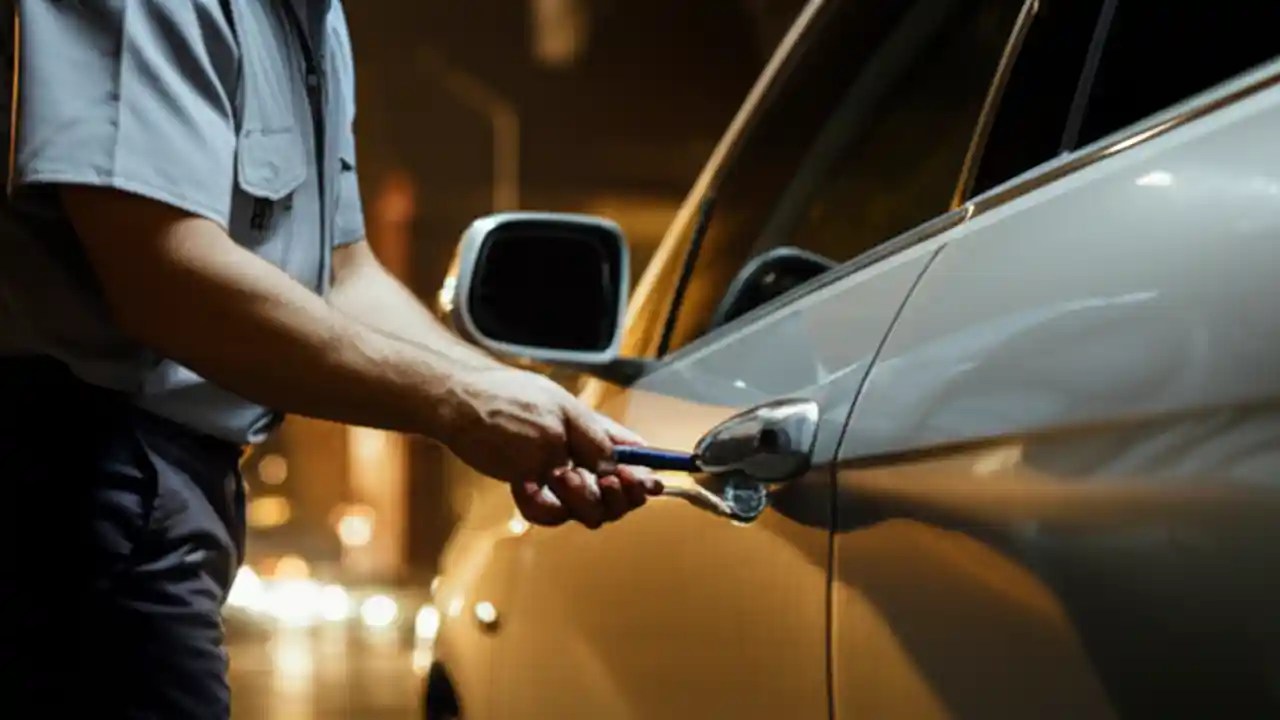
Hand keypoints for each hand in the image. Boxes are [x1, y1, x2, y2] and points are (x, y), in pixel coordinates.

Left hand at [442, 368, 662, 527]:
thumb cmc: (510, 401)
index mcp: (598, 434)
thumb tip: (620, 469)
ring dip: (577, 500)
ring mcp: (558, 478)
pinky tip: (525, 485)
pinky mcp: (532, 492)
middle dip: (613, 497)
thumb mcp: (560, 417)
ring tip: (557, 477)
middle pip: (617, 497)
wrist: (460, 408)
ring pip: (586, 512)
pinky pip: (549, 514)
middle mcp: (584, 459)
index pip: (637, 461)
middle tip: (600, 482)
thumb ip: (594, 445)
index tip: (642, 484)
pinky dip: (540, 506)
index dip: (644, 478)